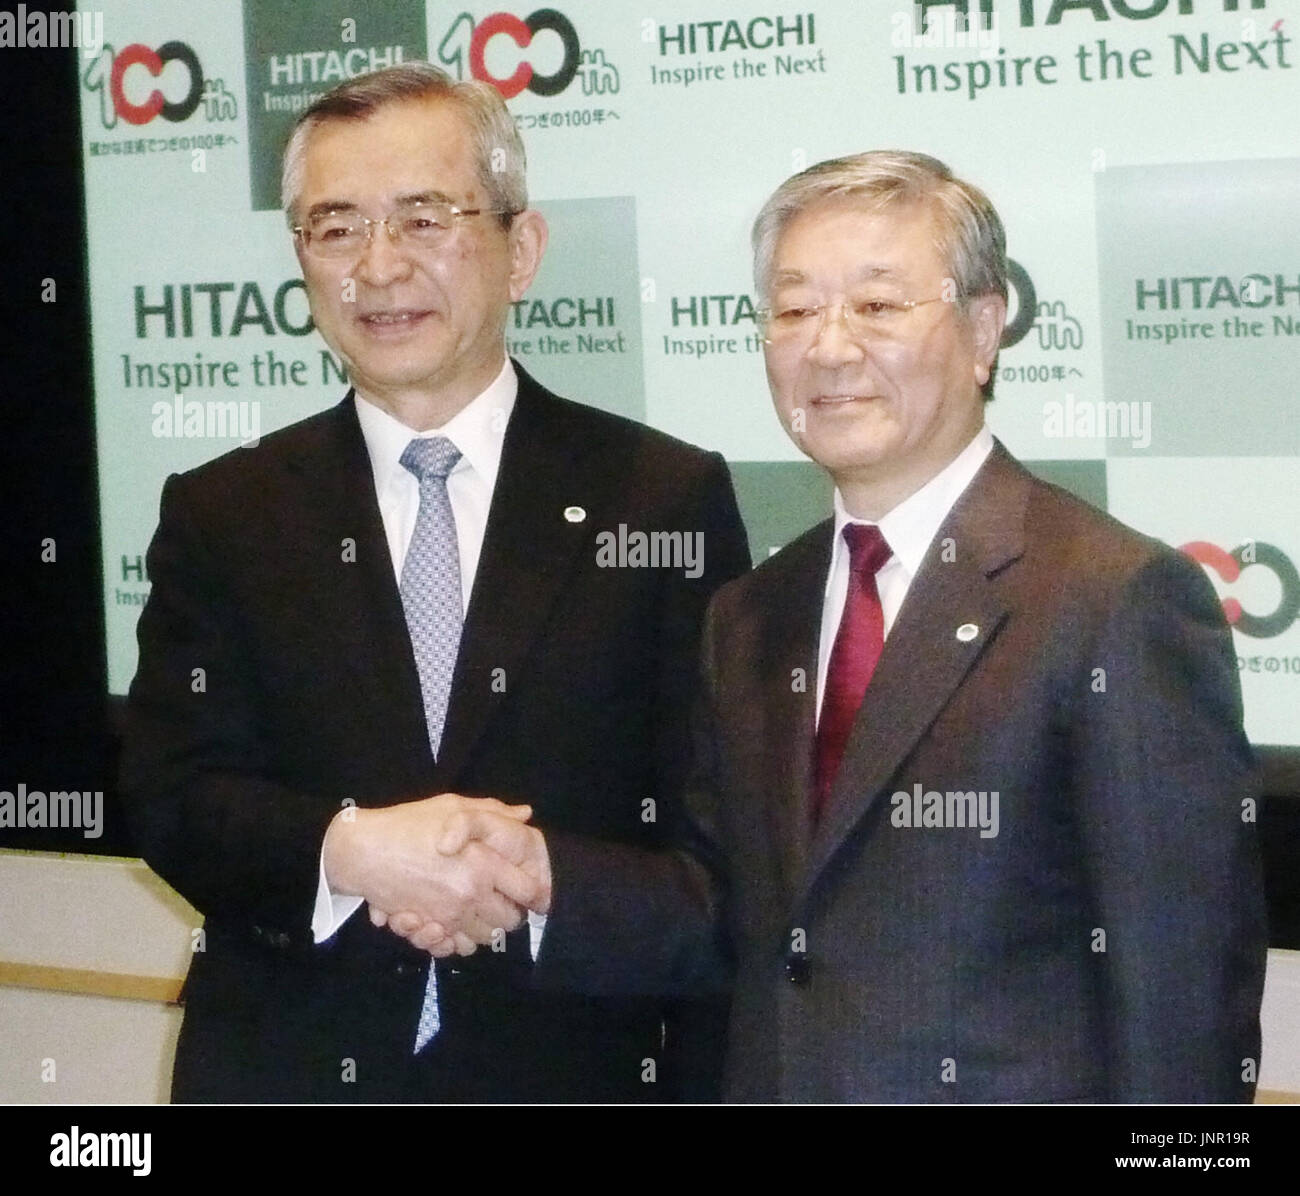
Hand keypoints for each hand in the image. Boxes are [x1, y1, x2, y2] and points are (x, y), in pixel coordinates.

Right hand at [324, 794, 543, 947]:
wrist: (361, 852)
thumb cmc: (406, 824)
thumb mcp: (450, 806)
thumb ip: (491, 810)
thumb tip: (524, 813)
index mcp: (483, 863)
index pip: (526, 890)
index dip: (532, 888)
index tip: (526, 885)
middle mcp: (470, 894)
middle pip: (510, 920)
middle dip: (509, 911)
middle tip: (501, 899)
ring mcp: (448, 915)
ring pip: (484, 938)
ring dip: (483, 928)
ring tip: (476, 910)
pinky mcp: (428, 928)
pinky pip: (456, 947)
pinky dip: (458, 941)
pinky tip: (453, 922)